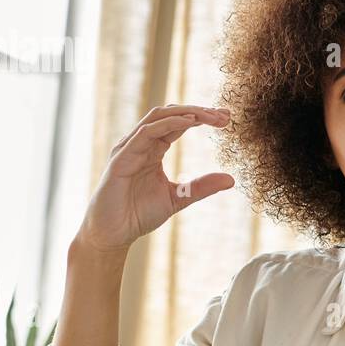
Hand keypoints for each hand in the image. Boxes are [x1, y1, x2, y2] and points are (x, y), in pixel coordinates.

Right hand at [75, 104, 235, 255]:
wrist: (113, 233)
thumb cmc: (139, 214)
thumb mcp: (179, 197)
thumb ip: (202, 186)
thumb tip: (232, 179)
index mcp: (153, 149)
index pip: (179, 124)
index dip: (202, 118)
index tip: (226, 119)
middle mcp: (141, 143)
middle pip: (170, 114)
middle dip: (198, 111)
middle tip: (223, 115)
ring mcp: (130, 148)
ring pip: (158, 117)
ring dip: (186, 113)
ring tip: (210, 115)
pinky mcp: (122, 157)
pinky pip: (145, 133)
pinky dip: (167, 124)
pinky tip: (188, 122)